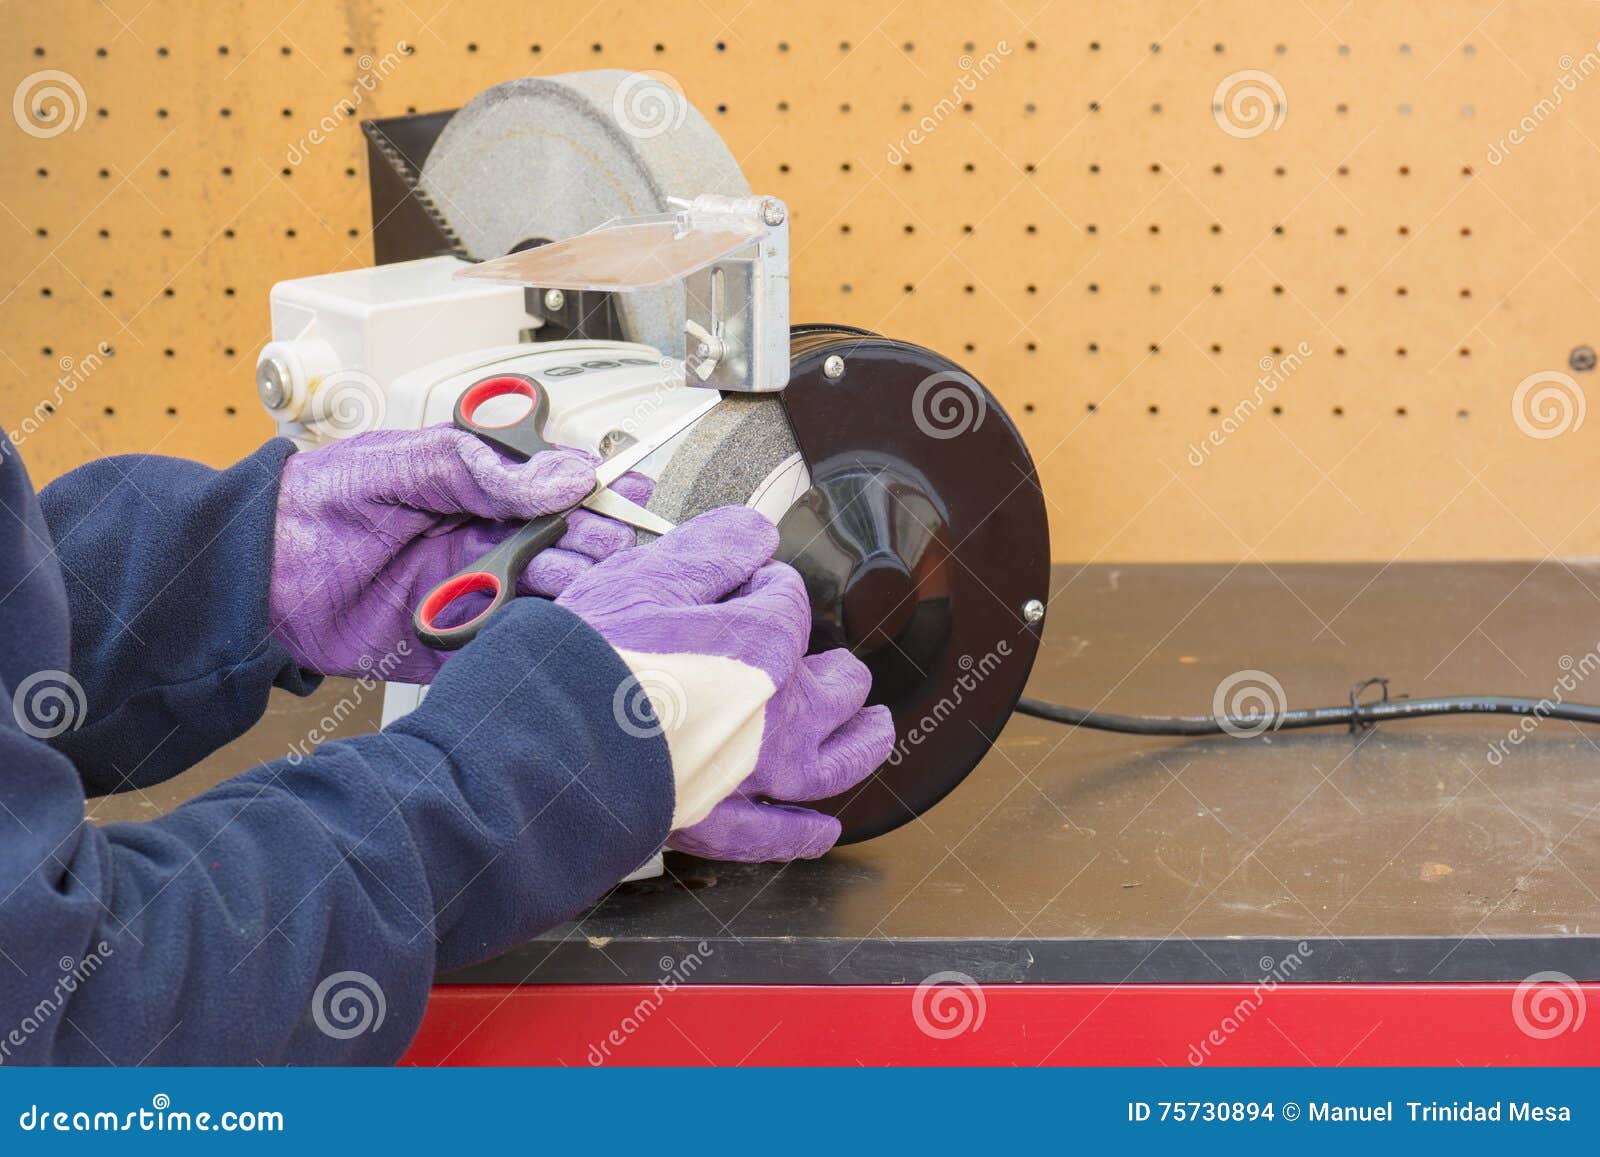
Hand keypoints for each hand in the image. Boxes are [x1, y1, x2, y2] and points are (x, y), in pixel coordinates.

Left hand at [269, 425, 650, 680]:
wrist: (261, 568)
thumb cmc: (323, 501)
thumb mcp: (410, 461)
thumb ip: (487, 470)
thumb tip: (567, 474)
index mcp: (490, 492)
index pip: (571, 492)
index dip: (609, 495)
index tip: (635, 497)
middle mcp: (496, 543)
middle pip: (580, 549)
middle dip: (600, 547)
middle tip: (603, 549)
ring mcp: (482, 595)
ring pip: (560, 600)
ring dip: (575, 593)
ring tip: (573, 585)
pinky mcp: (462, 645)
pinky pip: (515, 647)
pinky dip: (537, 641)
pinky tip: (545, 629)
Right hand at [556, 506, 893, 861]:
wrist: (542, 743)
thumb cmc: (587, 656)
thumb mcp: (648, 575)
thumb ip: (713, 549)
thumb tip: (756, 534)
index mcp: (762, 644)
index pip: (786, 604)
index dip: (766, 588)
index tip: (746, 587)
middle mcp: (774, 714)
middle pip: (833, 686)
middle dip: (838, 669)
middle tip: (839, 667)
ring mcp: (751, 774)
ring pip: (831, 763)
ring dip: (862, 743)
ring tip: (878, 729)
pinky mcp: (716, 820)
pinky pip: (773, 834)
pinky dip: (802, 834)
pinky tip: (823, 833)